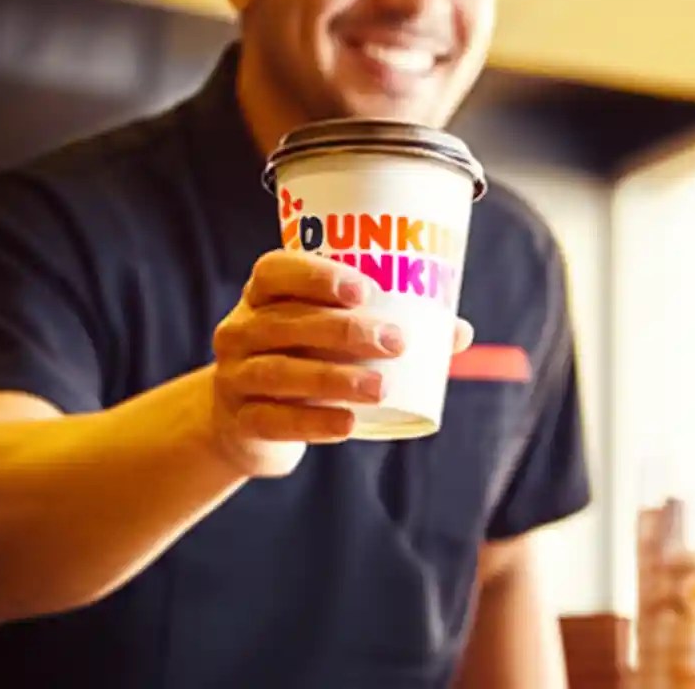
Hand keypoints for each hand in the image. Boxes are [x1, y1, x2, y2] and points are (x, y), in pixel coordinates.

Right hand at [210, 250, 473, 476]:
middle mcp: (239, 331)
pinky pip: (274, 420)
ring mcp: (234, 377)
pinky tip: (348, 424)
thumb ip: (390, 329)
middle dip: (344, 330)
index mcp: (262, 296)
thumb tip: (459, 330)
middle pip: (285, 322)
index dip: (316, 275)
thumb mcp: (332, 340)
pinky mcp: (241, 422)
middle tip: (396, 342)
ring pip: (279, 372)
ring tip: (381, 387)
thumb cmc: (305, 361)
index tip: (365, 290)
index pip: (275, 271)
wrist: (246, 424)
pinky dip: (313, 422)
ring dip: (334, 378)